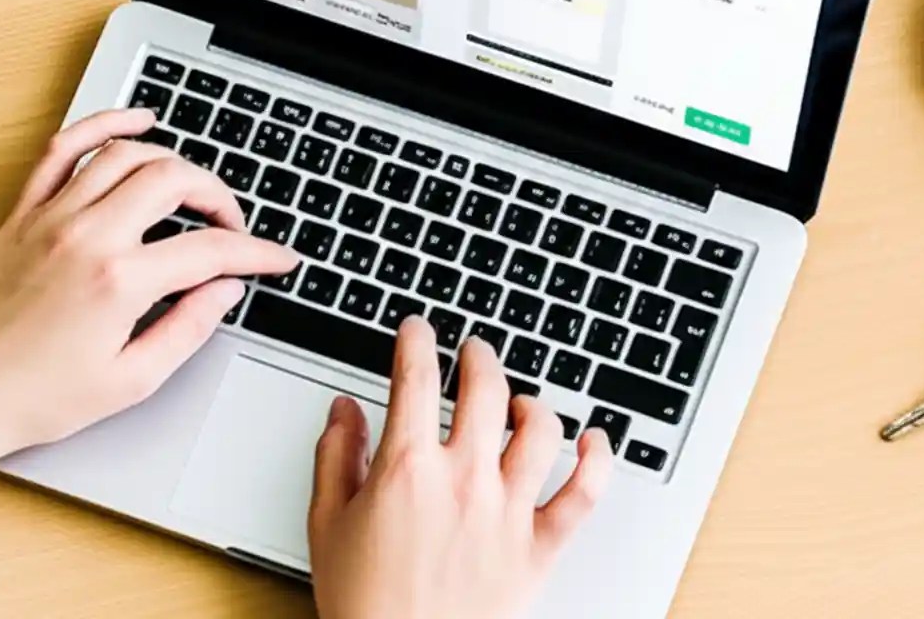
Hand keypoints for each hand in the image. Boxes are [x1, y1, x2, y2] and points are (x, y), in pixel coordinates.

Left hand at [0, 109, 298, 472]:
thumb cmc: (33, 396)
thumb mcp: (131, 380)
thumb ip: (189, 328)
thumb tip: (224, 292)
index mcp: (119, 281)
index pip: (211, 249)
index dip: (257, 253)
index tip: (277, 260)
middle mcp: (86, 236)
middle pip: (176, 181)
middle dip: (221, 198)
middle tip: (234, 229)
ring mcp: (51, 217)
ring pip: (129, 155)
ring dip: (175, 164)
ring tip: (195, 191)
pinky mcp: (25, 213)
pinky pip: (64, 148)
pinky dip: (105, 125)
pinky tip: (137, 123)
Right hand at [308, 318, 614, 618]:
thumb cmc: (365, 603)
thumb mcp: (327, 524)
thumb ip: (335, 457)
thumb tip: (344, 409)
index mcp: (408, 469)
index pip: (416, 379)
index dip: (416, 342)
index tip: (417, 332)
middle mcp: (465, 480)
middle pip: (486, 389)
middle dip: (478, 356)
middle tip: (472, 351)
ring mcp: (508, 511)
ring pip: (540, 430)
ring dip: (530, 403)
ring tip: (518, 401)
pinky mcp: (539, 546)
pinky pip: (584, 494)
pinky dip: (596, 461)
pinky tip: (592, 440)